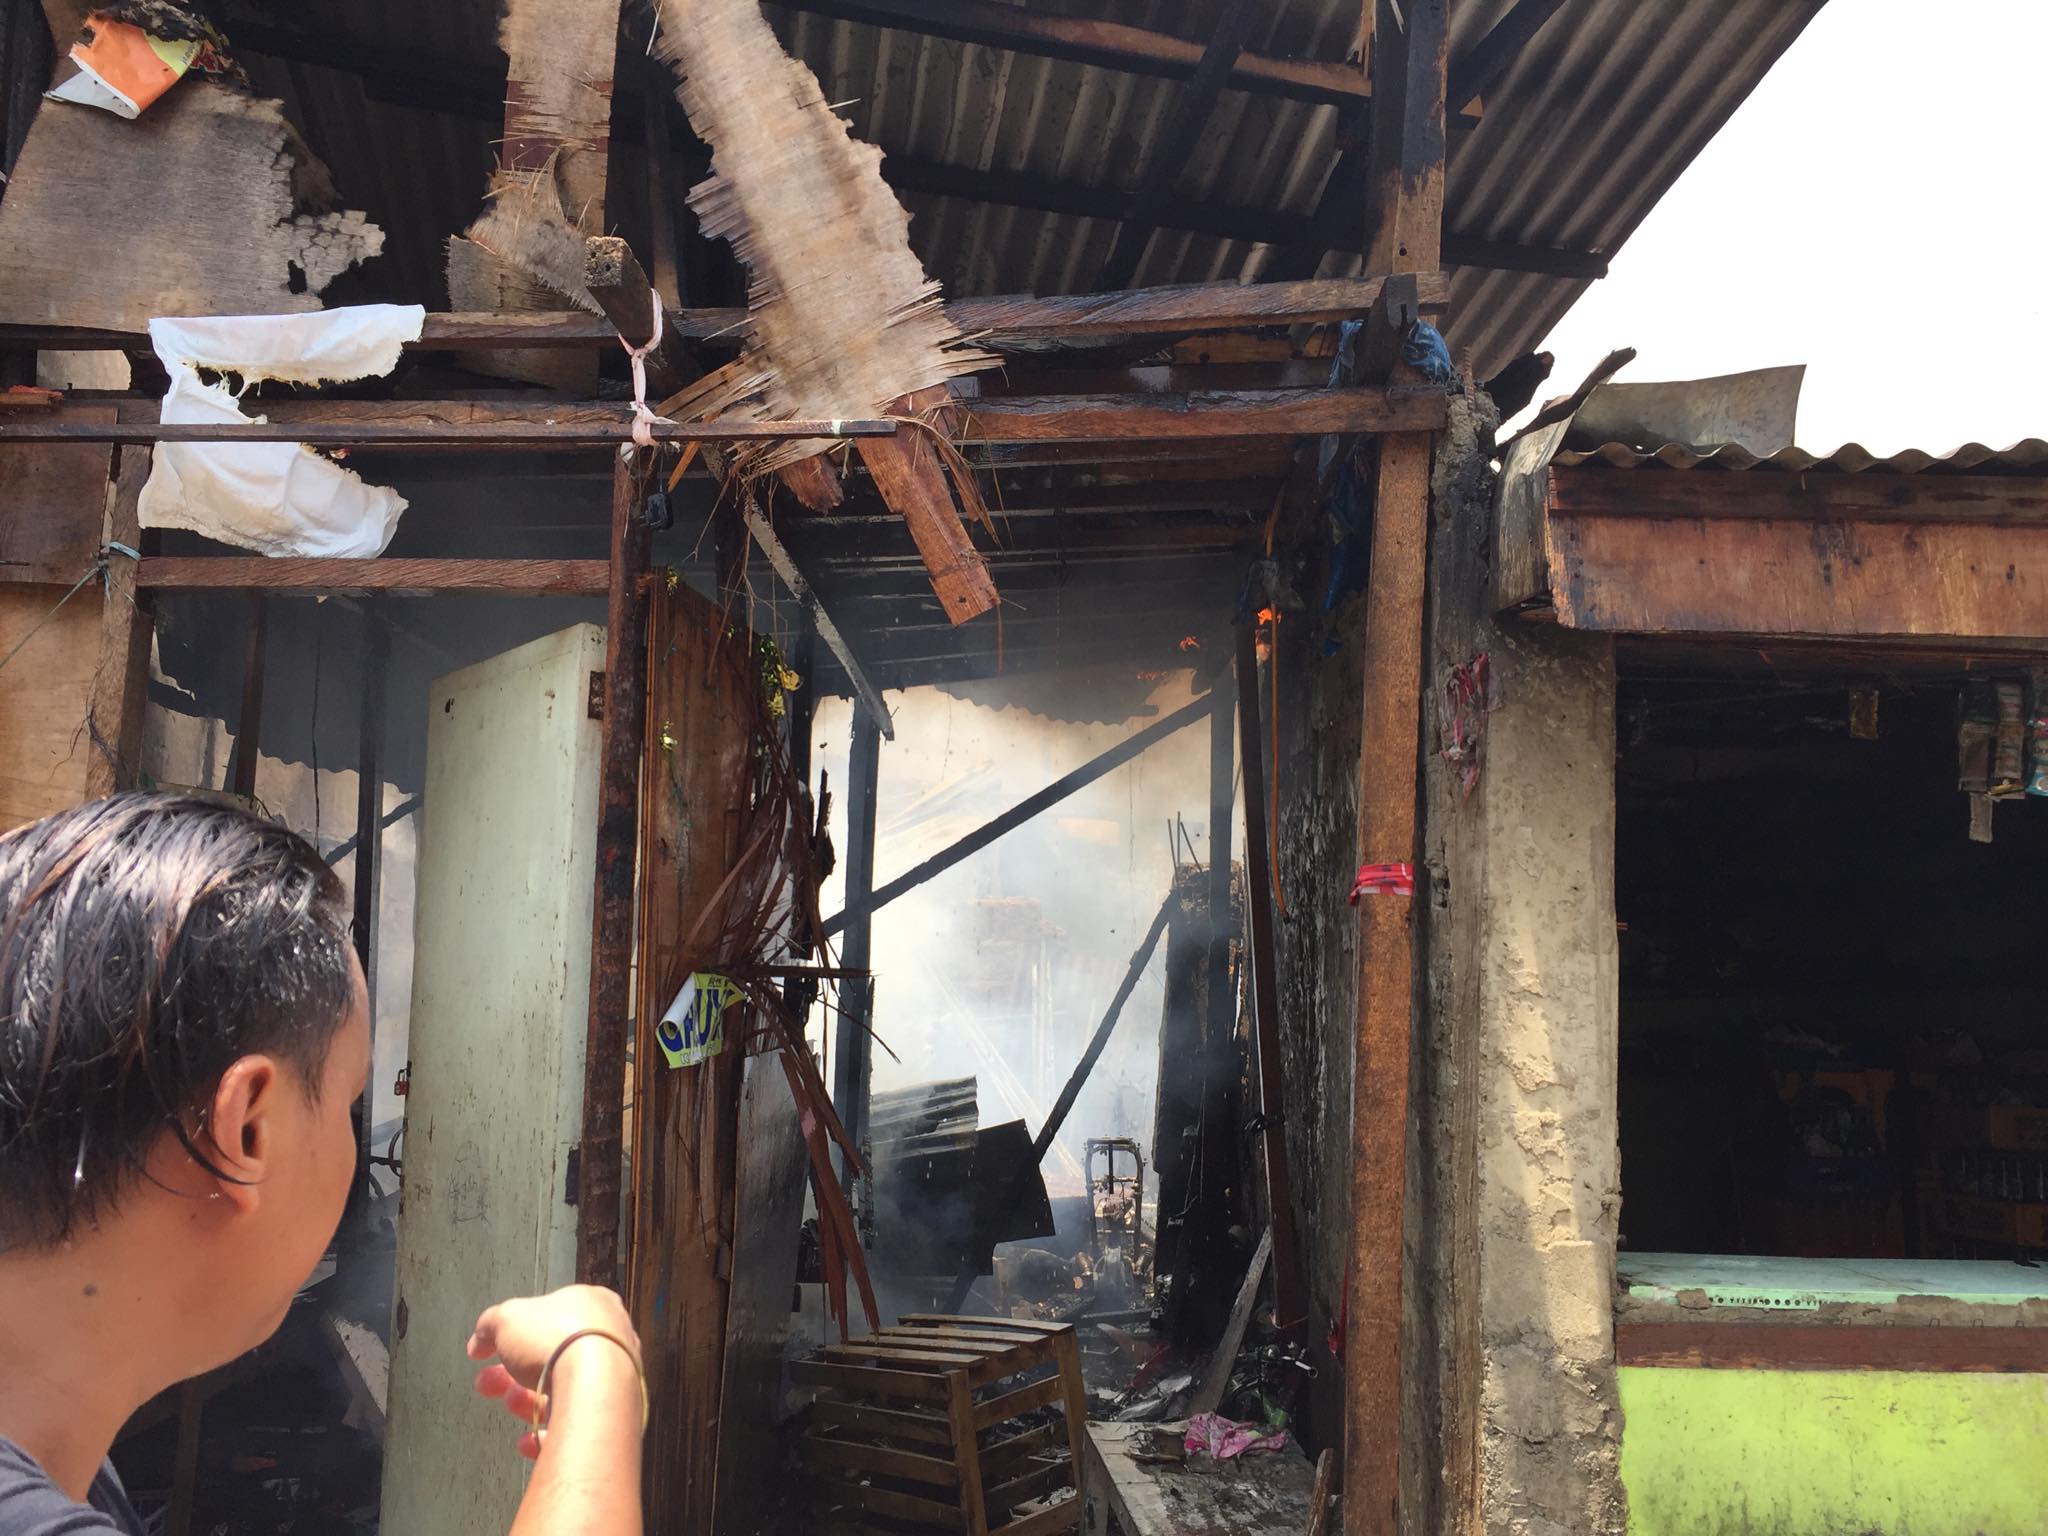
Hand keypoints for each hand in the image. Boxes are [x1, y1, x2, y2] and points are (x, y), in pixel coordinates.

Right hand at [468, 1286, 639, 1459]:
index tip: (492, 1349)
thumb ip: (490, 1324)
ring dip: (528, 1401)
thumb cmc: (561, 1342)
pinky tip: (528, 1439)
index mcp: (591, 1305)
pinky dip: (547, 1433)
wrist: (594, 1387)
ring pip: (562, 1391)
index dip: (517, 1333)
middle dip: (513, 1373)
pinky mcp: (609, 1414)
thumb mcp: (507, 1318)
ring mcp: (612, 1378)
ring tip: (511, 1401)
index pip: (551, 1316)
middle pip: (551, 1358)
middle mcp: (609, 1339)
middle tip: (488, 1381)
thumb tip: (480, 1339)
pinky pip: (574, 1425)